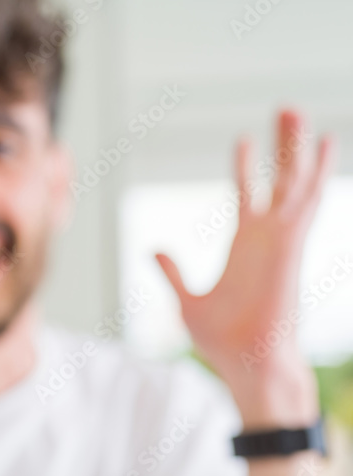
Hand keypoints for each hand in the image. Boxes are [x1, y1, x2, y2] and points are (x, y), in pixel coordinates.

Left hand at [155, 111, 334, 428]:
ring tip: (296, 110)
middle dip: (282, 145)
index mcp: (245, 246)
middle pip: (279, 180)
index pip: (249, 195)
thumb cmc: (223, 341)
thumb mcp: (187, 301)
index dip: (247, 168)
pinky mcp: (291, 246)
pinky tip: (323, 144)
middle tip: (286, 108)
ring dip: (297, 147)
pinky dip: (315, 173)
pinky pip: (306, 202)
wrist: (248, 363)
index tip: (243, 141)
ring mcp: (282, 240)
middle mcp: (268, 238)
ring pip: (295, 182)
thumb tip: (155, 250)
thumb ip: (173, 272)